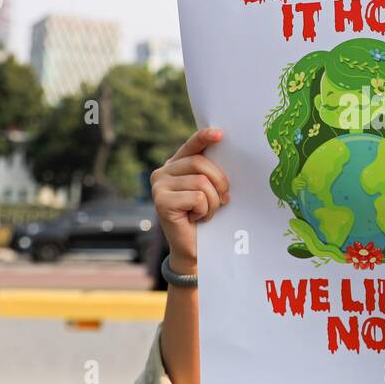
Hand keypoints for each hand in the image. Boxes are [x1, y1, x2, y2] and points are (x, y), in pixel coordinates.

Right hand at [150, 128, 229, 272]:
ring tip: (205, 212)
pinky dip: (204, 211)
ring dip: (212, 202)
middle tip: (223, 199)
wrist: (193, 249)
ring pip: (201, 182)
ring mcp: (158, 187)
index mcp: (174, 166)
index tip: (220, 133)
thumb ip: (210, 173)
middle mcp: (162, 173)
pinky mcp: (161, 202)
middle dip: (219, 182)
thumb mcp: (209, 190)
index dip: (204, 137)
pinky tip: (195, 219)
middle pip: (200, 164)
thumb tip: (225, 153)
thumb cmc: (203, 217)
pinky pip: (197, 198)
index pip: (191, 146)